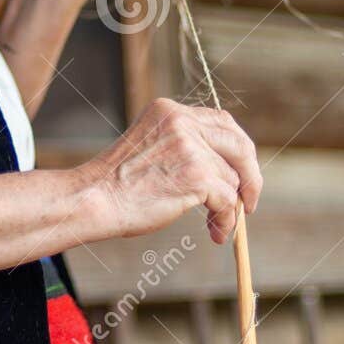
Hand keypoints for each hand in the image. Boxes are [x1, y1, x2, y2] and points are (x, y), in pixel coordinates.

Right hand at [80, 98, 262, 245]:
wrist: (93, 199)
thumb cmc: (115, 184)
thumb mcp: (151, 148)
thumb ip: (184, 147)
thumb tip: (226, 171)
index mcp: (170, 111)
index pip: (222, 121)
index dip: (237, 149)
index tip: (240, 172)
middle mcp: (183, 122)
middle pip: (239, 144)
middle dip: (250, 176)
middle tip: (248, 201)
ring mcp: (191, 147)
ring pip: (232, 178)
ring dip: (229, 207)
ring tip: (216, 226)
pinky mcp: (196, 176)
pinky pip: (227, 200)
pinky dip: (225, 220)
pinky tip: (216, 232)